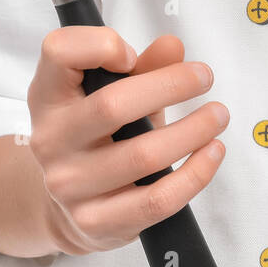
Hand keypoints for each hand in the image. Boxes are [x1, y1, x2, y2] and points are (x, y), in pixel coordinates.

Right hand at [27, 27, 227, 254]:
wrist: (67, 207)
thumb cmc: (98, 136)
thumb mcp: (110, 94)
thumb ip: (142, 67)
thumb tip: (172, 47)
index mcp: (49, 96)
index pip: (60, 52)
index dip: (100, 45)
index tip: (134, 55)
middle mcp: (51, 140)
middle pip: (113, 104)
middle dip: (170, 85)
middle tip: (205, 77)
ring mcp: (70, 186)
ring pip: (144, 155)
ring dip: (194, 131)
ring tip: (218, 116)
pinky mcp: (96, 221)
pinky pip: (157, 200)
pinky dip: (195, 174)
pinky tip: (212, 152)